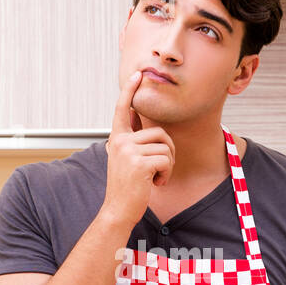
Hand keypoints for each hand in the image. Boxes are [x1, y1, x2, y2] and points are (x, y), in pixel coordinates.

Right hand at [99, 70, 175, 229]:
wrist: (118, 210)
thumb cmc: (126, 187)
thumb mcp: (125, 159)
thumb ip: (131, 140)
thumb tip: (135, 116)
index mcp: (117, 138)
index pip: (123, 109)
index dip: (130, 91)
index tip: (137, 74)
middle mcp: (121, 141)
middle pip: (160, 133)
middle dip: (168, 151)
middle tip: (160, 169)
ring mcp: (129, 151)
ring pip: (166, 148)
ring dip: (168, 166)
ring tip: (155, 178)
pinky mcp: (139, 163)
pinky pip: (166, 160)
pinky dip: (166, 174)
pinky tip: (156, 183)